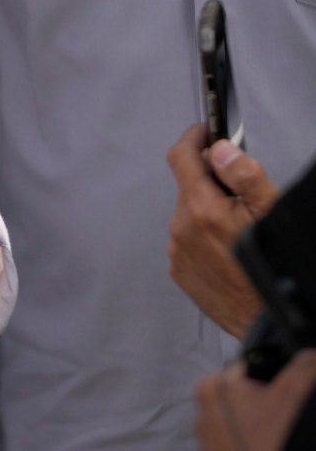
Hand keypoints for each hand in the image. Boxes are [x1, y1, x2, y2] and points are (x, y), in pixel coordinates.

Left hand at [167, 123, 276, 336]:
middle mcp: (181, 228)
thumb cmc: (274, 266)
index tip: (204, 131)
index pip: (181, 157)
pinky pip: (187, 238)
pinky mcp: (180, 269)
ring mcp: (177, 250)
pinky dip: (204, 233)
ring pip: (188, 213)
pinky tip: (229, 245)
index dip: (193, 138)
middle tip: (240, 187)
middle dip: (210, 178)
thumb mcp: (271, 210)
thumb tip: (221, 149)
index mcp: (201, 209)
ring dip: (208, 208)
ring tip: (239, 224)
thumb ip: (244, 174)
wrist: (267, 318)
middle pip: (188, 186)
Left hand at [193, 352, 315, 450]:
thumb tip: (306, 355)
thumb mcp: (298, 390)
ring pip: (253, 429)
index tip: (298, 389)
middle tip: (295, 418)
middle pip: (253, 398)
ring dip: (275, 432)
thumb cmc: (277, 448)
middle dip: (278, 405)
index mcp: (212, 388)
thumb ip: (303, 362)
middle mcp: (204, 418)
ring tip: (290, 444)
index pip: (253, 365)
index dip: (282, 375)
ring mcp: (212, 450)